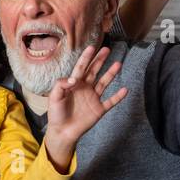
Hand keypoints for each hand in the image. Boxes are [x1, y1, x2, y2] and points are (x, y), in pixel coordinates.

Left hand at [44, 46, 126, 168]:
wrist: (62, 132)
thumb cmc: (56, 114)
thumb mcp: (54, 97)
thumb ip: (61, 85)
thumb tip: (74, 78)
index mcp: (74, 84)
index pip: (81, 67)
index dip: (86, 58)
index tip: (92, 47)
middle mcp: (85, 88)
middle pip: (94, 71)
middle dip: (100, 60)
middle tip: (107, 49)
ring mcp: (93, 98)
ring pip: (104, 83)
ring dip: (111, 73)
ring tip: (118, 64)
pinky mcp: (99, 109)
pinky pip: (111, 102)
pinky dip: (118, 97)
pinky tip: (125, 89)